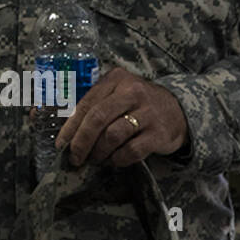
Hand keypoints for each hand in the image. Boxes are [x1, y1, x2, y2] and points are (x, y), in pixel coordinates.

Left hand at [56, 67, 188, 166]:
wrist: (179, 110)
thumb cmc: (138, 104)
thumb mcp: (117, 95)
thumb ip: (94, 106)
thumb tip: (64, 132)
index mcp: (115, 79)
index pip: (86, 104)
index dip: (70, 127)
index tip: (61, 145)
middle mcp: (132, 92)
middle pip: (97, 118)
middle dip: (82, 141)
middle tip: (76, 157)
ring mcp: (148, 112)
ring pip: (113, 135)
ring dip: (99, 152)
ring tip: (95, 159)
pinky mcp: (160, 133)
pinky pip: (132, 150)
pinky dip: (118, 159)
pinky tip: (114, 161)